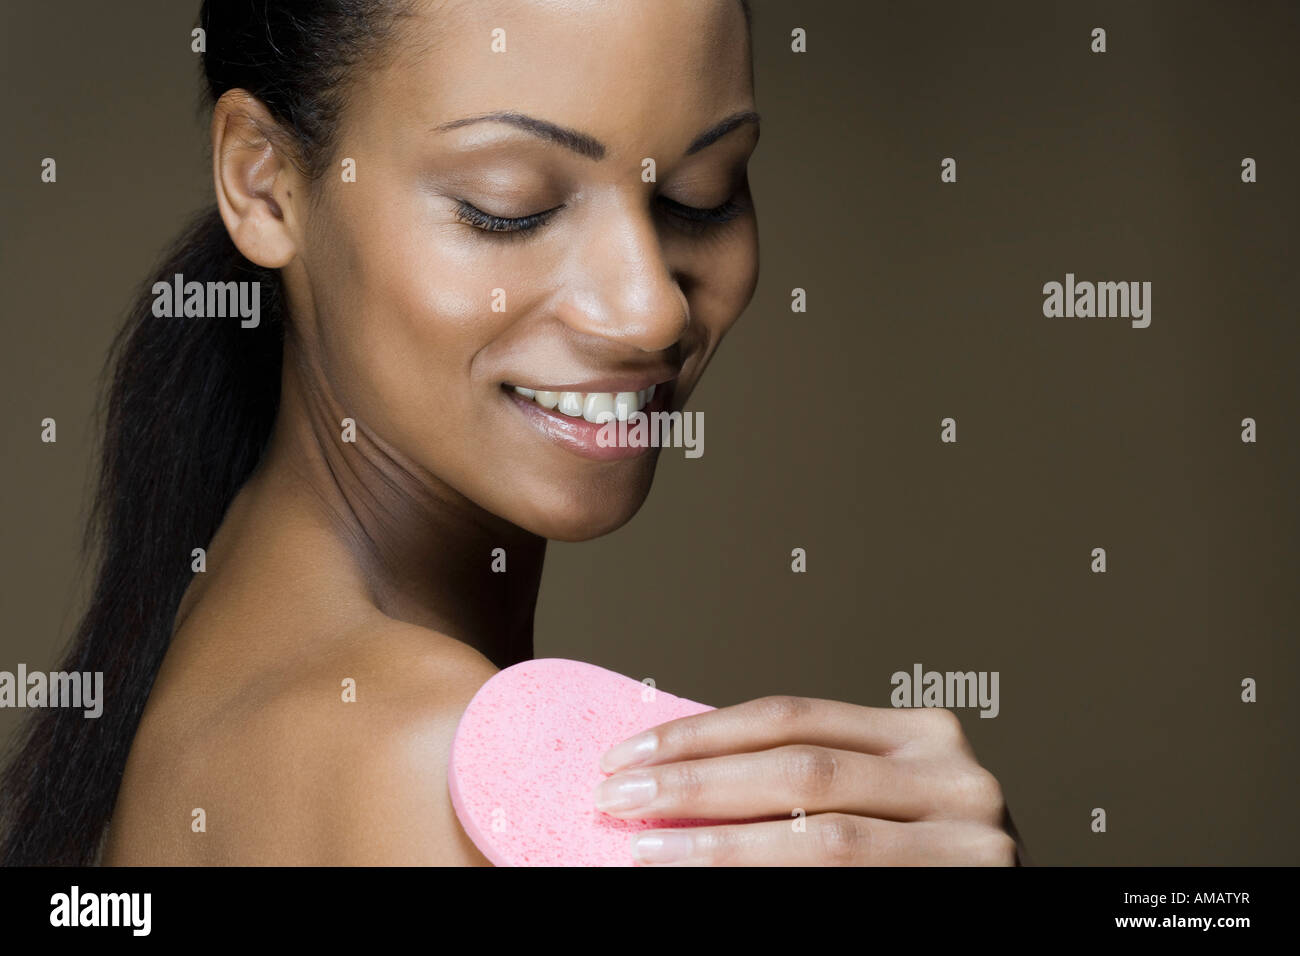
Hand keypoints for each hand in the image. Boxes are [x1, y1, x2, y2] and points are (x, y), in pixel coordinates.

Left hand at [593, 696, 1017, 865]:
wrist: (1013, 931)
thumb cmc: (920, 866)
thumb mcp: (873, 804)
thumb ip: (802, 784)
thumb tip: (675, 779)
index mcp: (921, 734)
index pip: (791, 716)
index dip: (703, 734)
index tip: (631, 753)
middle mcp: (955, 775)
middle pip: (797, 768)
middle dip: (695, 784)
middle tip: (619, 796)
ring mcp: (971, 839)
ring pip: (818, 837)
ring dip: (715, 844)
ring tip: (645, 849)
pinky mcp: (969, 891)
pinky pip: (842, 885)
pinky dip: (763, 882)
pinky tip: (708, 880)